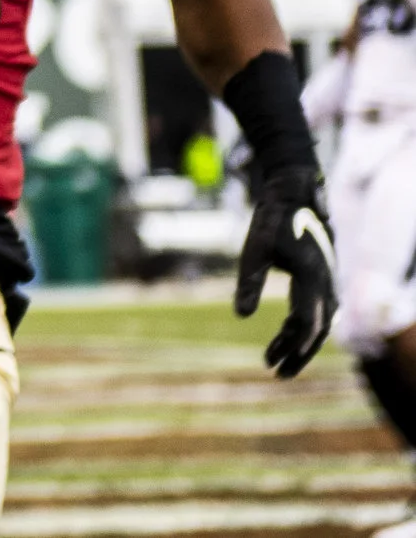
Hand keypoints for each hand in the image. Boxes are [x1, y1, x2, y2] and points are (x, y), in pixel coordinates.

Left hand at [236, 161, 335, 376]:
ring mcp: (328, 282)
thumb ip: (249, 282)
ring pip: (320, 324)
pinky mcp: (322, 279)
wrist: (293, 195)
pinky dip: (304, 328)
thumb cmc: (271, 221)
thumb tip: (241, 315)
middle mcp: (326, 283)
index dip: (289, 347)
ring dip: (300, 344)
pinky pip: (319, 312)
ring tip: (276, 361)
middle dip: (297, 355)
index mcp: (312, 277)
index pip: (306, 324)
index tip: (270, 363)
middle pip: (317, 331)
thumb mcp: (254, 250)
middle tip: (277, 374)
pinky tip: (287, 336)